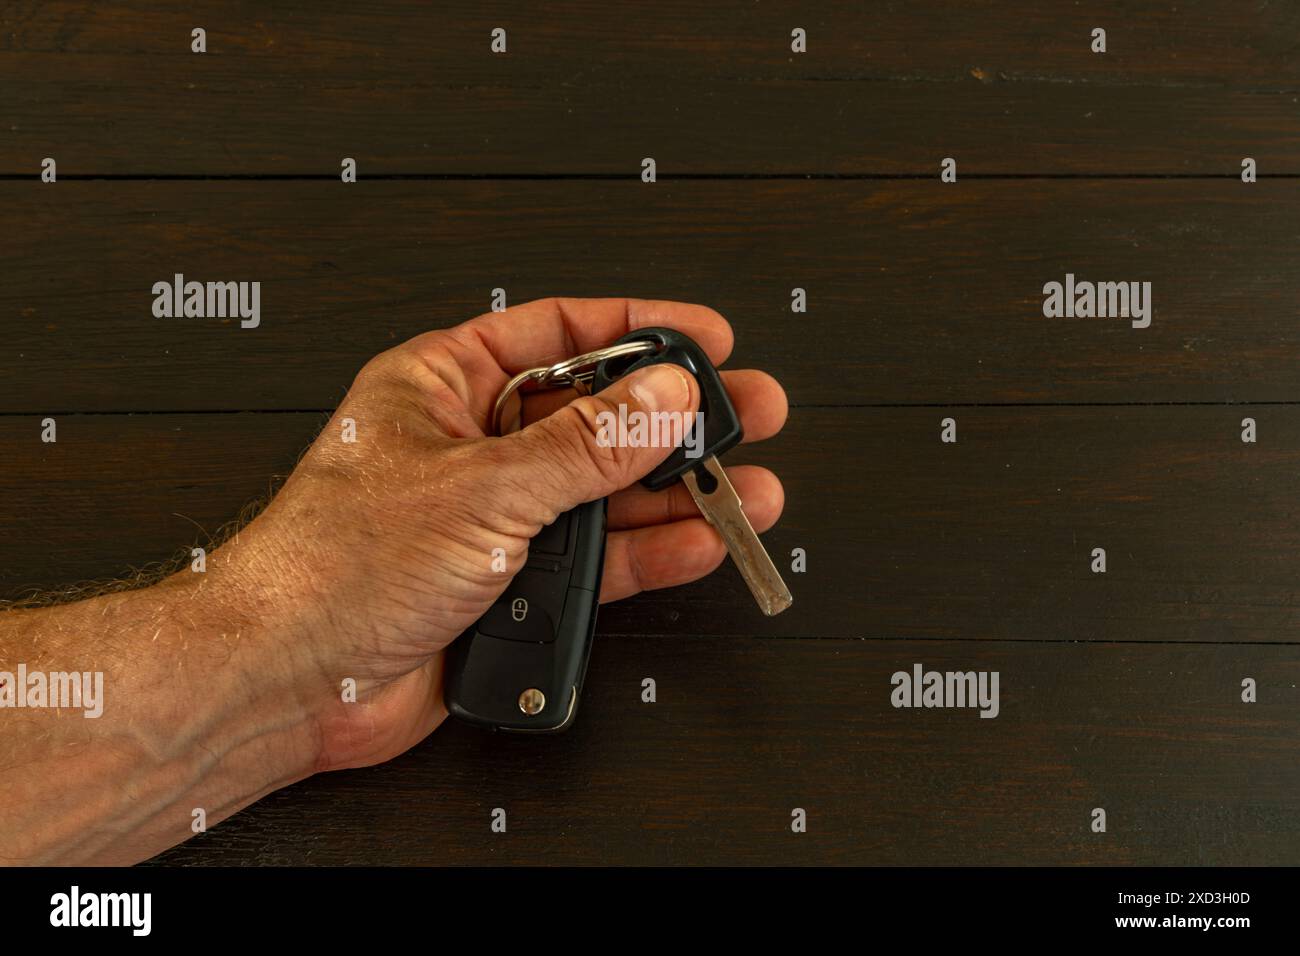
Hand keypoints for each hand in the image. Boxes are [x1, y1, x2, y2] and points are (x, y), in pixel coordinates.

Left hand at [235, 298, 787, 770]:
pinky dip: (649, 552)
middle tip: (746, 414)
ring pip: (606, 492)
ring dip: (676, 492)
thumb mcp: (481, 487)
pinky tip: (695, 541)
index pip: (559, 334)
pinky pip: (597, 558)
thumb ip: (585, 444)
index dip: (638, 329)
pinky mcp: (511, 582)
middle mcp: (475, 444)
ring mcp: (496, 515)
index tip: (704, 336)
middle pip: (598, 414)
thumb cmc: (329, 568)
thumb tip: (662, 394)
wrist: (292, 683)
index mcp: (445, 384)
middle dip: (675, 418)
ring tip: (743, 488)